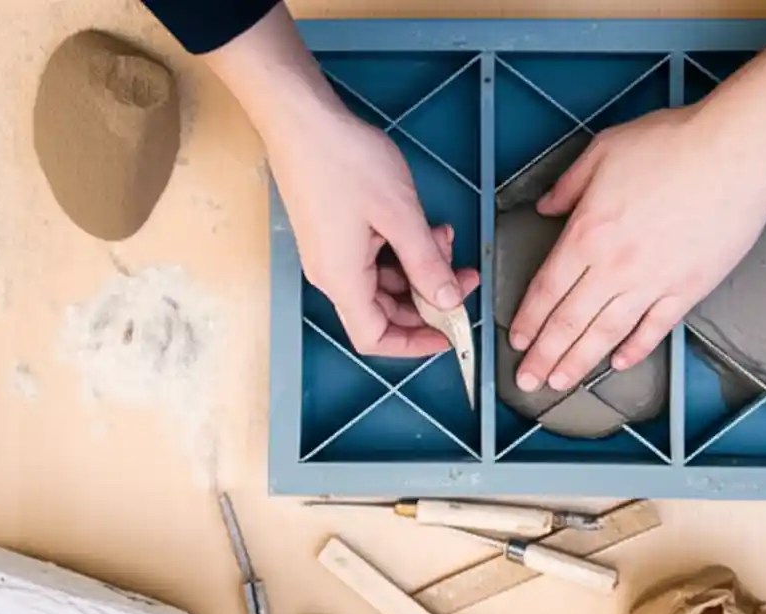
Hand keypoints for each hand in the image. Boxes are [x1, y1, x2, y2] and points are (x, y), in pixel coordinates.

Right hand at [270, 111, 478, 356]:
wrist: (301, 117)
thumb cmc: (343, 160)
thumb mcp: (400, 215)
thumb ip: (427, 263)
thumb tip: (449, 301)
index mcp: (343, 279)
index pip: (374, 338)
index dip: (414, 344)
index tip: (449, 334)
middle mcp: (333, 273)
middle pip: (384, 311)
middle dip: (428, 297)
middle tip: (464, 277)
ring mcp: (333, 252)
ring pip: (385, 281)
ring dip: (420, 267)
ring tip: (446, 239)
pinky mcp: (336, 232)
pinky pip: (376, 257)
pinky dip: (404, 248)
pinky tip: (426, 226)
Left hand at [508, 106, 765, 391]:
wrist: (735, 154)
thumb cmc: (673, 145)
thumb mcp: (603, 151)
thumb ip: (569, 184)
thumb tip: (546, 205)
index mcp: (588, 233)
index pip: (548, 288)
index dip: (529, 319)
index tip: (517, 341)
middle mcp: (615, 266)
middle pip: (570, 321)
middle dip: (545, 355)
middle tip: (529, 380)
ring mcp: (652, 282)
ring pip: (606, 334)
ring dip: (579, 362)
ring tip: (561, 382)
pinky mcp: (688, 289)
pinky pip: (654, 329)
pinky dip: (635, 350)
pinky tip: (618, 363)